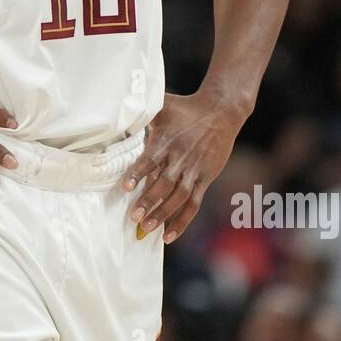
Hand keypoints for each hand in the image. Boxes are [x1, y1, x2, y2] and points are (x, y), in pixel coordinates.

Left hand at [121, 91, 239, 243]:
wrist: (221, 111)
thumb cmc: (186, 108)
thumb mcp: (163, 105)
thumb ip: (143, 113)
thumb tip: (119, 114)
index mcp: (167, 141)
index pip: (151, 160)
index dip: (138, 173)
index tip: (126, 187)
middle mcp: (180, 158)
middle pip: (164, 183)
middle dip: (149, 201)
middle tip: (134, 217)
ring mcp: (194, 170)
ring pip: (178, 197)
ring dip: (163, 214)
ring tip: (147, 228)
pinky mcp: (205, 178)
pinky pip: (193, 203)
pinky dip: (182, 221)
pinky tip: (169, 235)